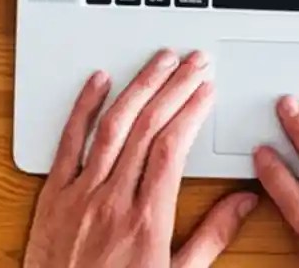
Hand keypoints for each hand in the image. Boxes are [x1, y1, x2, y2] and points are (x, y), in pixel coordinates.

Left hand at [24, 49, 258, 267]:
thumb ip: (213, 237)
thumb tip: (245, 202)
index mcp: (147, 221)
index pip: (172, 147)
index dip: (192, 110)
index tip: (206, 89)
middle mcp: (112, 201)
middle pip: (147, 127)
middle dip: (175, 87)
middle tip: (194, 62)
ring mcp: (80, 196)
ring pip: (112, 126)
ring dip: (139, 87)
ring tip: (160, 61)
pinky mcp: (53, 197)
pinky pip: (68, 143)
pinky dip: (83, 108)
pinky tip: (99, 82)